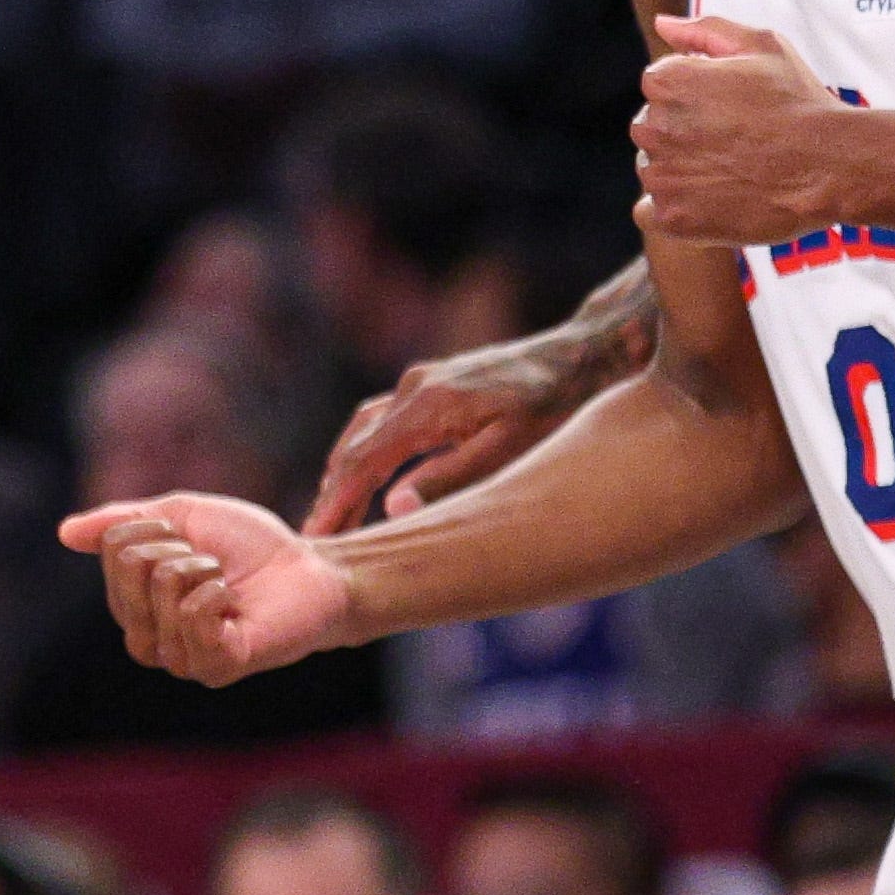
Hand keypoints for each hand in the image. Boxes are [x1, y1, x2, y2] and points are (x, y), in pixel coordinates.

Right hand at [55, 495, 353, 683]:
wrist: (311, 569)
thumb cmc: (249, 546)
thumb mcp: (182, 517)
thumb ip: (124, 523)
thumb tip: (63, 533)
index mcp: (137, 603)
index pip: (115, 554)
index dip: (155, 530)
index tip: (190, 538)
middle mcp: (152, 638)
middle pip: (129, 574)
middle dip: (175, 549)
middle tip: (211, 560)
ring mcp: (183, 658)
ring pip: (161, 596)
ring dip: (201, 570)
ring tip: (224, 578)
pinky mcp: (218, 667)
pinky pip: (193, 623)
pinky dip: (214, 595)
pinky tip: (232, 599)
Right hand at [309, 341, 582, 533]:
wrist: (581, 355)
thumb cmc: (553, 407)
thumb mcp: (509, 449)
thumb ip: (451, 477)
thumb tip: (393, 507)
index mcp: (427, 406)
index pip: (363, 461)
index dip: (336, 502)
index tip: (314, 538)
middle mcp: (414, 389)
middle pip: (354, 446)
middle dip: (333, 494)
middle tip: (315, 539)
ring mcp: (422, 383)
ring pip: (364, 432)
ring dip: (346, 473)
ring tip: (334, 516)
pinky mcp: (433, 386)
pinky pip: (384, 422)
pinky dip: (367, 453)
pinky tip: (370, 478)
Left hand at [635, 15, 852, 245]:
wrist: (833, 165)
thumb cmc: (801, 103)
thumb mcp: (762, 45)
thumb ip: (704, 29)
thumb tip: (663, 23)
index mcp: (668, 80)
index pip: (659, 88)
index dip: (698, 98)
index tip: (732, 111)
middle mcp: (654, 126)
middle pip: (653, 129)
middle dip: (685, 134)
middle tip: (736, 143)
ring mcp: (661, 175)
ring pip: (654, 171)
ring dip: (682, 172)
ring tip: (733, 172)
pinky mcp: (672, 218)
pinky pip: (649, 214)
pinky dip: (675, 211)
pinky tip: (710, 204)